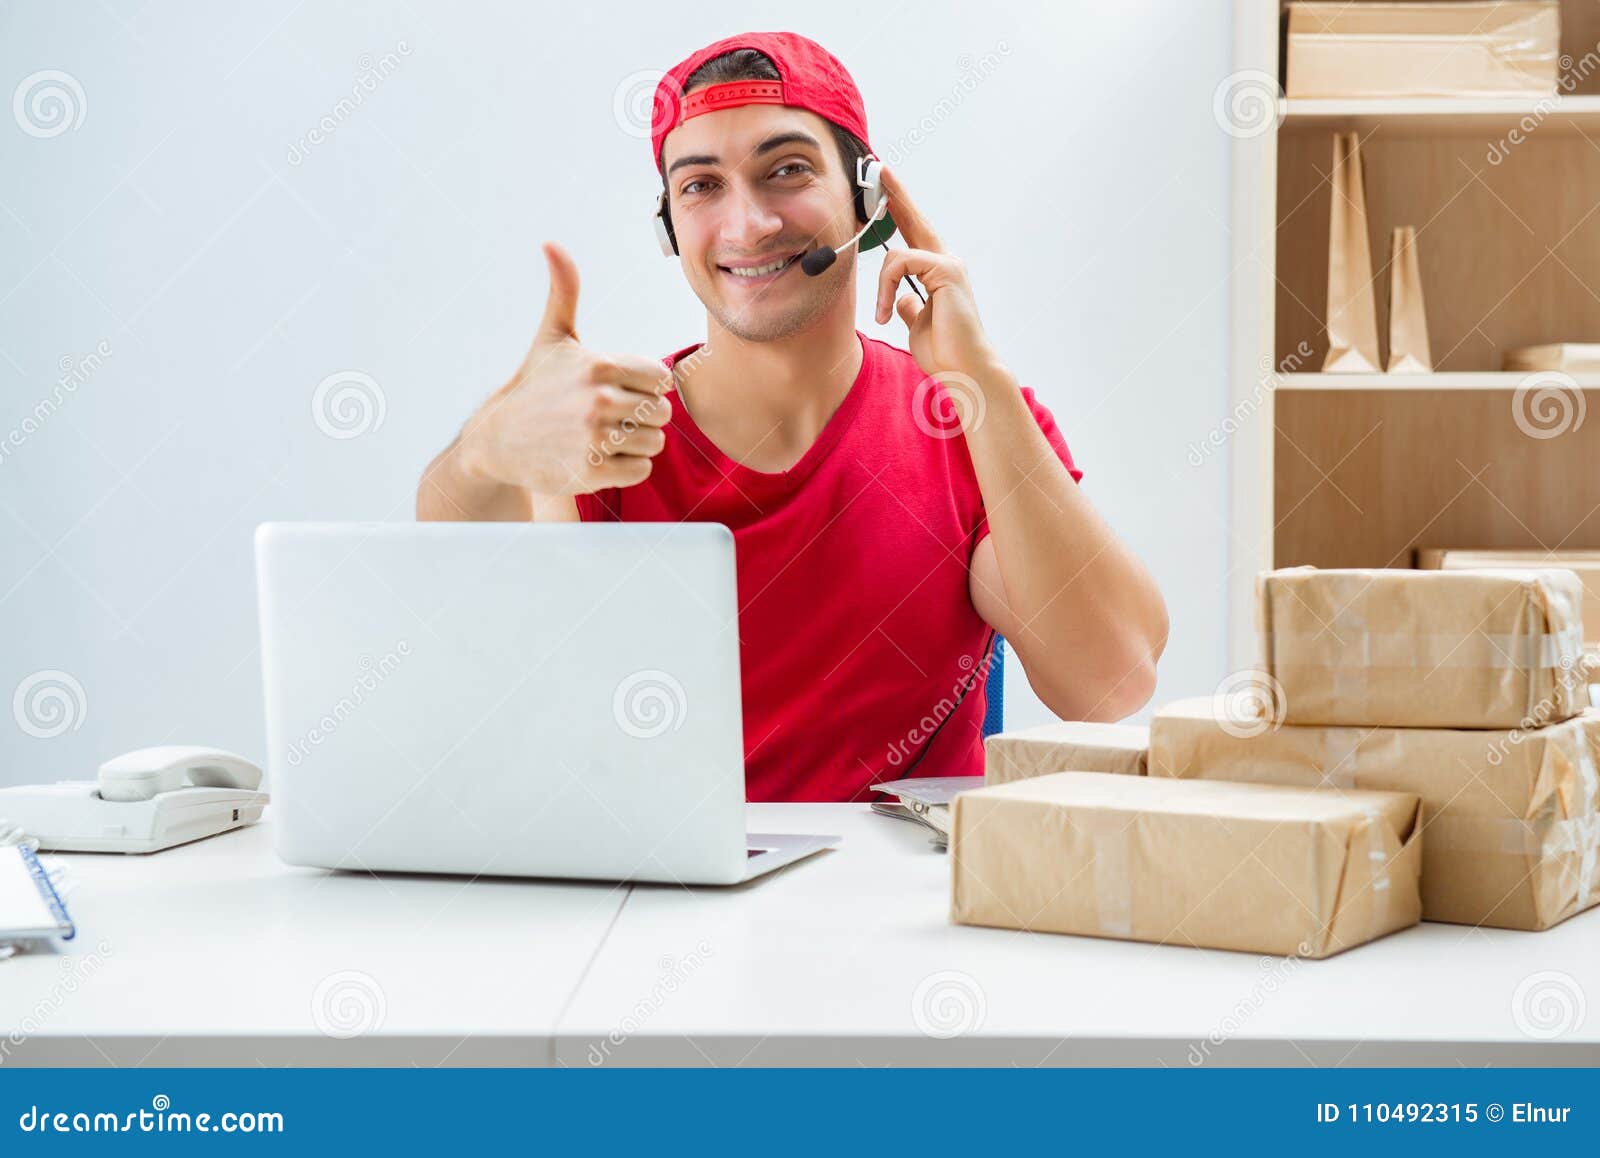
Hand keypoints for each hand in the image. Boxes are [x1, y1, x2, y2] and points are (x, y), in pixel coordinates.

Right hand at [460, 242, 672, 495]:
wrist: (497, 439)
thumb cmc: (535, 385)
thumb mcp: (552, 336)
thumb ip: (564, 291)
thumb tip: (551, 244)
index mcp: (599, 365)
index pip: (661, 378)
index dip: (646, 386)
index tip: (621, 388)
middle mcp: (597, 401)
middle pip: (661, 413)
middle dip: (642, 417)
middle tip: (612, 416)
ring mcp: (593, 439)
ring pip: (654, 443)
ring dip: (636, 443)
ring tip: (606, 436)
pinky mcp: (589, 473)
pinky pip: (639, 470)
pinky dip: (627, 466)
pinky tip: (602, 456)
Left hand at [873, 167, 1000, 382]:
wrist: (964, 369)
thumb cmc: (945, 352)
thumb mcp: (917, 324)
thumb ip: (909, 306)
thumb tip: (899, 299)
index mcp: (939, 272)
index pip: (914, 233)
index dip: (900, 209)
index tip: (886, 186)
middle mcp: (947, 262)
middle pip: (915, 220)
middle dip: (895, 193)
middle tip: (879, 167)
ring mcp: (949, 264)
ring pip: (897, 254)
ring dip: (881, 286)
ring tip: (881, 315)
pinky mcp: (946, 271)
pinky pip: (900, 264)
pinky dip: (886, 287)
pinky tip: (886, 312)